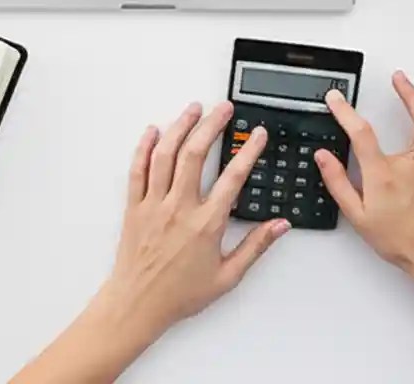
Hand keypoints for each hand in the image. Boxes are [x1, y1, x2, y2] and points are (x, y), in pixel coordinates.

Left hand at [98, 102, 290, 336]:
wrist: (138, 305)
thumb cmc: (179, 294)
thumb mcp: (227, 276)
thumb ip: (255, 246)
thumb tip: (279, 226)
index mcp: (205, 224)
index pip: (233, 177)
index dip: (248, 151)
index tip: (257, 135)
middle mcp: (179, 208)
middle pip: (196, 154)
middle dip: (212, 125)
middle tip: (224, 109)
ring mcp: (154, 205)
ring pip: (166, 154)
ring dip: (180, 126)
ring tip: (193, 109)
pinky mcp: (134, 207)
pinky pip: (137, 169)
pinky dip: (144, 147)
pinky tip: (153, 131)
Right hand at [316, 71, 413, 289]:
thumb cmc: (403, 243)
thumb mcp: (359, 217)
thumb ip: (338, 183)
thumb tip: (324, 158)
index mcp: (385, 174)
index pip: (361, 133)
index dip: (345, 112)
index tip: (335, 98)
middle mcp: (413, 165)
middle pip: (411, 118)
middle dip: (403, 93)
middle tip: (394, 78)